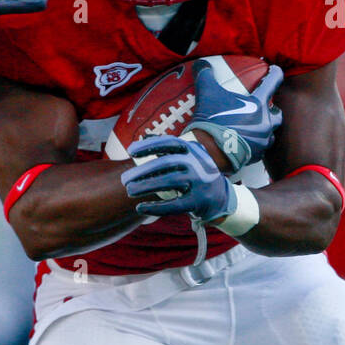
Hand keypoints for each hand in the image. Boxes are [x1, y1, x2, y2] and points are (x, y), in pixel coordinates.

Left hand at [120, 135, 236, 222]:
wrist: (220, 197)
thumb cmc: (195, 174)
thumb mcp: (186, 157)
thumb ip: (167, 148)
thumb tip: (145, 136)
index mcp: (192, 150)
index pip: (169, 143)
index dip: (149, 145)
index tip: (131, 150)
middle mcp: (197, 163)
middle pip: (166, 163)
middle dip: (143, 171)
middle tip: (124, 180)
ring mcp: (200, 182)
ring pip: (169, 182)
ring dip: (146, 187)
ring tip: (130, 191)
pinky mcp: (199, 201)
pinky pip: (174, 205)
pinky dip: (156, 207)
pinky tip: (140, 208)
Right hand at [182, 62, 283, 170]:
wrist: (209, 152)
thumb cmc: (211, 120)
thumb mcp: (206, 93)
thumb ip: (205, 75)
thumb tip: (201, 63)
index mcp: (259, 104)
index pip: (273, 82)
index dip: (275, 73)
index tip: (274, 70)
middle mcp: (266, 122)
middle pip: (277, 113)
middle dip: (272, 110)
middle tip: (262, 108)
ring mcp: (262, 140)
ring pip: (271, 133)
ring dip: (265, 129)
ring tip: (254, 128)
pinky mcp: (255, 156)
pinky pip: (260, 150)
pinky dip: (255, 146)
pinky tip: (246, 144)